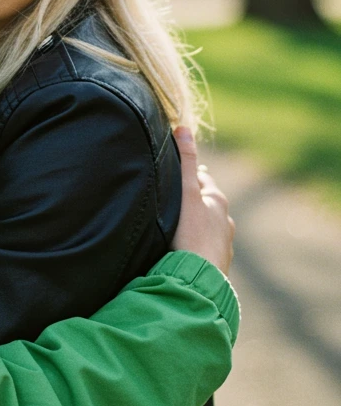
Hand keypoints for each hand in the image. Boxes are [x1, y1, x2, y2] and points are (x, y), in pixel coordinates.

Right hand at [171, 127, 234, 276]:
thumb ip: (185, 161)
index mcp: (217, 201)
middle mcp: (225, 221)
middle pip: (208, 204)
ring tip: (181, 225)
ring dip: (198, 224)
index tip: (179, 173)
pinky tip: (187, 248)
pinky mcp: (217, 263)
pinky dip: (198, 243)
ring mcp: (223, 243)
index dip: (190, 175)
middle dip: (195, 200)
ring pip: (209, 227)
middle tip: (178, 198)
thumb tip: (183, 127)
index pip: (203, 179)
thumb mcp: (186, 193)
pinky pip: (206, 247)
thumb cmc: (190, 233)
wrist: (198, 278)